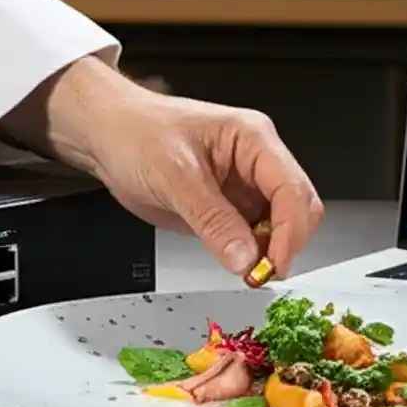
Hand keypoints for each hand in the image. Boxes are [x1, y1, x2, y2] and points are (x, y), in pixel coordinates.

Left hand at [0, 55, 323, 277]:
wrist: (108, 135)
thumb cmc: (137, 134)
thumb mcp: (174, 177)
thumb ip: (213, 220)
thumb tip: (245, 258)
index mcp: (253, 139)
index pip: (292, 188)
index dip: (291, 231)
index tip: (275, 264)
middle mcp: (258, 160)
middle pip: (299, 208)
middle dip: (287, 242)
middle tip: (260, 272)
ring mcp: (247, 184)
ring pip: (282, 225)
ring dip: (271, 250)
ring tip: (246, 269)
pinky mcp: (233, 205)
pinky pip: (256, 234)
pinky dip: (253, 253)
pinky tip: (237, 261)